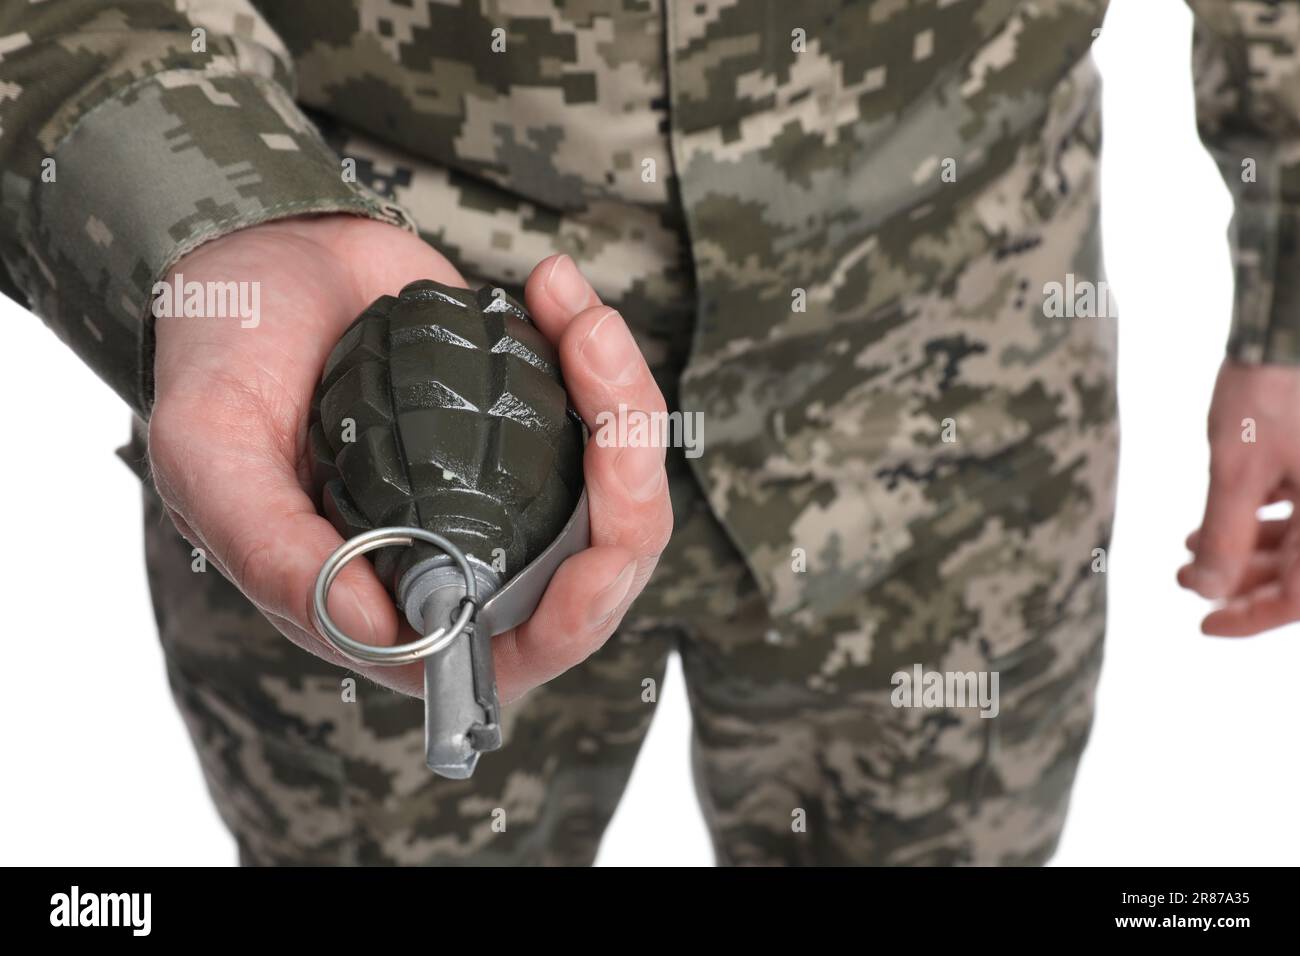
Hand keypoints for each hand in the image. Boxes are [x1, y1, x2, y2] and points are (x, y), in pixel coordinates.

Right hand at [149, 214, 670, 699]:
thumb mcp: (212, 458)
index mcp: (392, 603)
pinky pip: (608, 414)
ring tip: (578, 316)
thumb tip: (376, 626)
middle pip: (597, 569)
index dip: (572, 620)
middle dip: (628, 489)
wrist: (257, 260)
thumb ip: (274, 553)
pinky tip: (553, 291)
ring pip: (620, 492)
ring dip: (626, 406)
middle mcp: (466, 561)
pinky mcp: (533, 424)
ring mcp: (509, 493)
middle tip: (604, 389)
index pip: (513, 650)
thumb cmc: (220, 365)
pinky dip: (602, 353)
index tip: (599, 561)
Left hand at [1178, 359, 1299, 635]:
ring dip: (1246, 550)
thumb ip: (1225, 537)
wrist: (1290, 326)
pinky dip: (1261, 518)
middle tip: (1186, 581)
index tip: (1203, 624)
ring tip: (1189, 548)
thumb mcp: (1236, 470)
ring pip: (1299, 539)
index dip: (1251, 618)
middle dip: (1240, 581)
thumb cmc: (1269, 392)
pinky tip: (1216, 516)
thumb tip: (1207, 591)